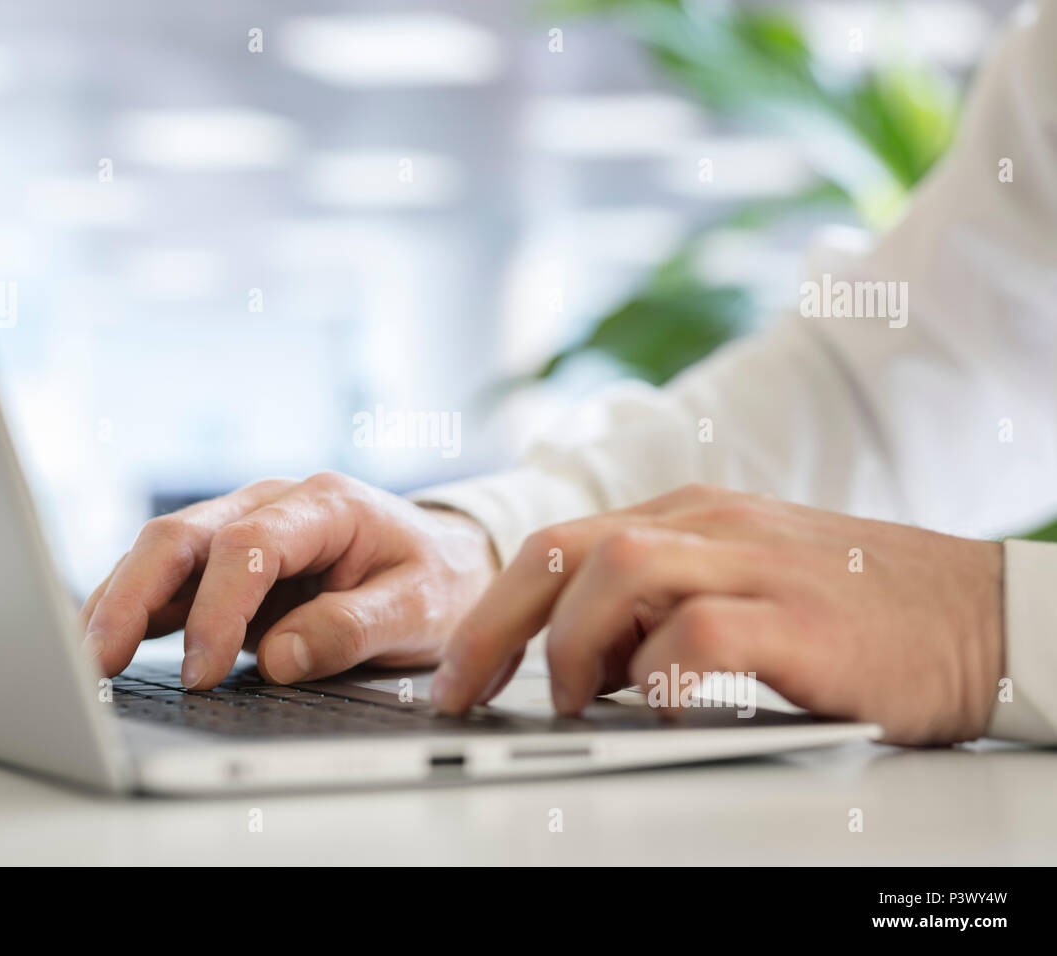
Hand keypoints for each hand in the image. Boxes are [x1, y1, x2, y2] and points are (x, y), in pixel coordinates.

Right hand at [79, 473, 497, 688]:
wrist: (446, 559)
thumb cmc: (435, 578)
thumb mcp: (419, 607)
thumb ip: (352, 628)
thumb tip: (280, 658)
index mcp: (324, 504)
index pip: (249, 546)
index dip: (217, 609)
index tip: (202, 671)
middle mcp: (271, 504)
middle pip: (182, 536)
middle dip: (133, 596)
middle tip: (99, 660)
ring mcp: (243, 527)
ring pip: (162, 553)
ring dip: (119, 602)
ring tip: (85, 659)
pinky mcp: (227, 562)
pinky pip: (170, 579)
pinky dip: (133, 609)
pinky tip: (104, 644)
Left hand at [430, 484, 1003, 744]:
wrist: (979, 615)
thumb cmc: (854, 608)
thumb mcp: (740, 582)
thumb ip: (661, 604)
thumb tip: (581, 660)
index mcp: (688, 515)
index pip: (559, 544)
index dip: (492, 609)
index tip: (459, 670)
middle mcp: (710, 525)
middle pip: (565, 549)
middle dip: (494, 624)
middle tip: (466, 692)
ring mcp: (755, 562)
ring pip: (619, 570)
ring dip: (576, 644)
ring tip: (578, 700)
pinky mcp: (800, 617)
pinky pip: (701, 634)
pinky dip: (666, 675)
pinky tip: (671, 709)